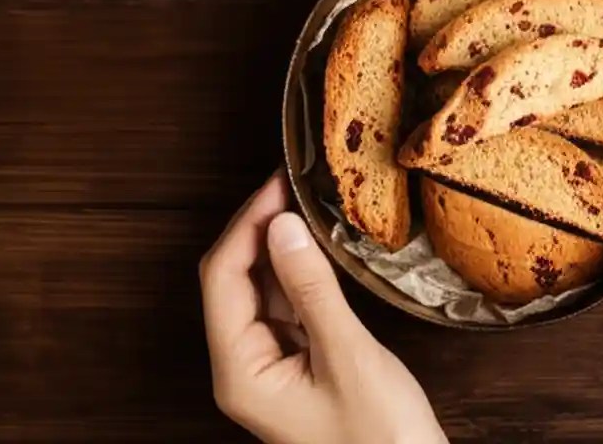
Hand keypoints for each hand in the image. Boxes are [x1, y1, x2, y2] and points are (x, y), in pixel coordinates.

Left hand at [200, 171, 446, 443]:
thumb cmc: (379, 435)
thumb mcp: (346, 354)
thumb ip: (312, 288)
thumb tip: (284, 225)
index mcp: (239, 372)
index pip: (222, 279)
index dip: (245, 225)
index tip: (278, 184)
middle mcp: (243, 369)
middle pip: (233, 282)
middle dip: (258, 231)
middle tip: (293, 183)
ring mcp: (269, 368)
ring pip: (259, 292)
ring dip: (278, 248)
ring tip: (306, 203)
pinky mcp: (296, 366)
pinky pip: (285, 308)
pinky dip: (297, 274)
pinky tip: (318, 247)